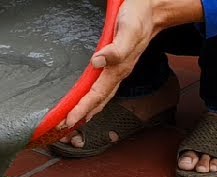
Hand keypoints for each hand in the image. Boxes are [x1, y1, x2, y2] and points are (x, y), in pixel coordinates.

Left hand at [63, 0, 202, 129]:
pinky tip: (88, 101)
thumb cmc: (139, 19)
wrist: (153, 12)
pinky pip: (102, 88)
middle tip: (64, 126)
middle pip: (98, 101)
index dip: (82, 108)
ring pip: (100, 97)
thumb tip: (97, 61)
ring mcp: (117, 71)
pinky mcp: (116, 65)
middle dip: (81, 115)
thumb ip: (116, 49)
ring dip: (87, 110)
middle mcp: (118, 74)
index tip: (69, 119)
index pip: (96, 94)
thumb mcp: (128, 31)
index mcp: (118, 69)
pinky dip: (93, 99)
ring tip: (73, 120)